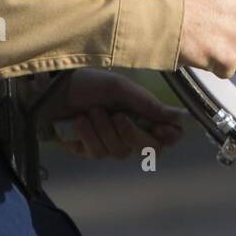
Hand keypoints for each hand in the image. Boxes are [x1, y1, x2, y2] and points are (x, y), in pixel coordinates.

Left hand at [53, 68, 185, 159]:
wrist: (54, 90)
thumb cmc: (90, 83)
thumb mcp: (121, 89)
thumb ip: (149, 105)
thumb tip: (181, 117)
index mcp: (143, 114)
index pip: (168, 136)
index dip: (169, 137)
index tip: (161, 130)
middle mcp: (131, 131)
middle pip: (148, 149)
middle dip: (132, 134)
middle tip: (119, 116)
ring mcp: (111, 143)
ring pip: (121, 152)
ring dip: (105, 130)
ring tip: (92, 111)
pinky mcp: (91, 151)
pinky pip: (98, 153)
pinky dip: (89, 136)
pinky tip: (80, 121)